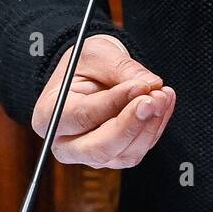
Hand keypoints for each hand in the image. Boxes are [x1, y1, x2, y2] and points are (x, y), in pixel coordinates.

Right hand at [32, 33, 175, 167]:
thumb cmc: (87, 64)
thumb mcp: (98, 54)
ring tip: (163, 94)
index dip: (115, 103)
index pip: (83, 117)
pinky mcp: (113, 157)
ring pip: (125, 154)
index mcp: (49, 114)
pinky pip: (138, 150)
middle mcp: (65, 143)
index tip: (141, 86)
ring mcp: (89, 155)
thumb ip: (122, 68)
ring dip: (151, 125)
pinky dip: (155, 127)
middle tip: (155, 98)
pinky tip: (162, 102)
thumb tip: (151, 85)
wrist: (91, 75)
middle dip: (133, 124)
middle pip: (100, 149)